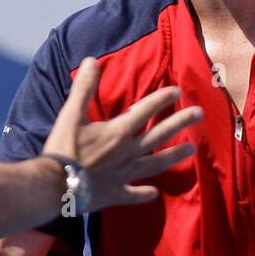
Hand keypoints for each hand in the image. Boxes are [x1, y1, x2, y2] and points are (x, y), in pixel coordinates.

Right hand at [42, 57, 201, 209]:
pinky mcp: (116, 193)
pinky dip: (144, 194)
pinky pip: (134, 194)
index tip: (177, 91)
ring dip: (174, 156)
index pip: (144, 110)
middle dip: (180, 122)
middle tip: (200, 113)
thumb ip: (83, 88)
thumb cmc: (63, 150)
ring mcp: (124, 175)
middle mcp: (128, 152)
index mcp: (118, 132)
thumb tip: (91, 61)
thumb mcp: (70, 115)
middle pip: (159, 135)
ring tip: (192, 149)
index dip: (161, 99)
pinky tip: (154, 193)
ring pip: (156, 164)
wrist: (54, 186)